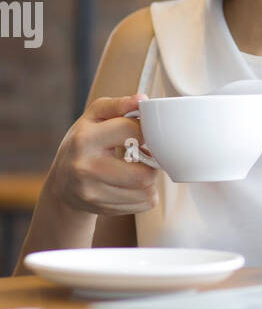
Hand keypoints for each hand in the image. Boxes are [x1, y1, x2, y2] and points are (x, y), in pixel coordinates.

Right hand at [47, 92, 158, 215]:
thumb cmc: (83, 144)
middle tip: (145, 157)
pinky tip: (132, 185)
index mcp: (85, 139)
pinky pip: (144, 204)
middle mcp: (86, 168)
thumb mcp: (94, 118)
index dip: (146, 131)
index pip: (133, 132)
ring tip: (138, 169)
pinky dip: (145, 194)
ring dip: (150, 180)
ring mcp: (93, 193)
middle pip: (144, 174)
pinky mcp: (103, 208)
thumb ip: (118, 106)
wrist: (63, 184)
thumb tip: (143, 100)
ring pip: (147, 192)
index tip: (142, 134)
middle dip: (152, 164)